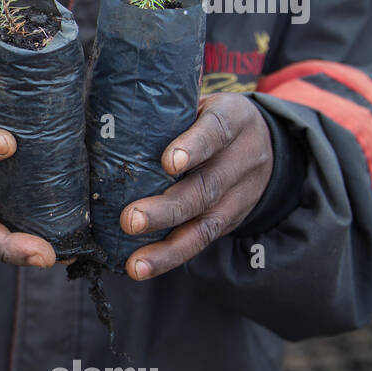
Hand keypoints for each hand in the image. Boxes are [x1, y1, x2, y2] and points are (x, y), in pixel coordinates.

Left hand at [121, 93, 273, 280]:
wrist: (267, 141)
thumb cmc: (208, 118)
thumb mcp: (200, 103)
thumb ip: (166, 109)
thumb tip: (104, 111)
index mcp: (232, 120)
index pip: (216, 131)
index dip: (194, 146)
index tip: (170, 162)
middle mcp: (241, 160)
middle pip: (206, 187)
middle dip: (167, 208)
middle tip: (130, 219)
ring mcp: (238, 196)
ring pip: (205, 224)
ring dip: (167, 247)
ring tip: (135, 263)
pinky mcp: (229, 221)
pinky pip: (201, 240)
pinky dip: (170, 256)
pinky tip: (141, 267)